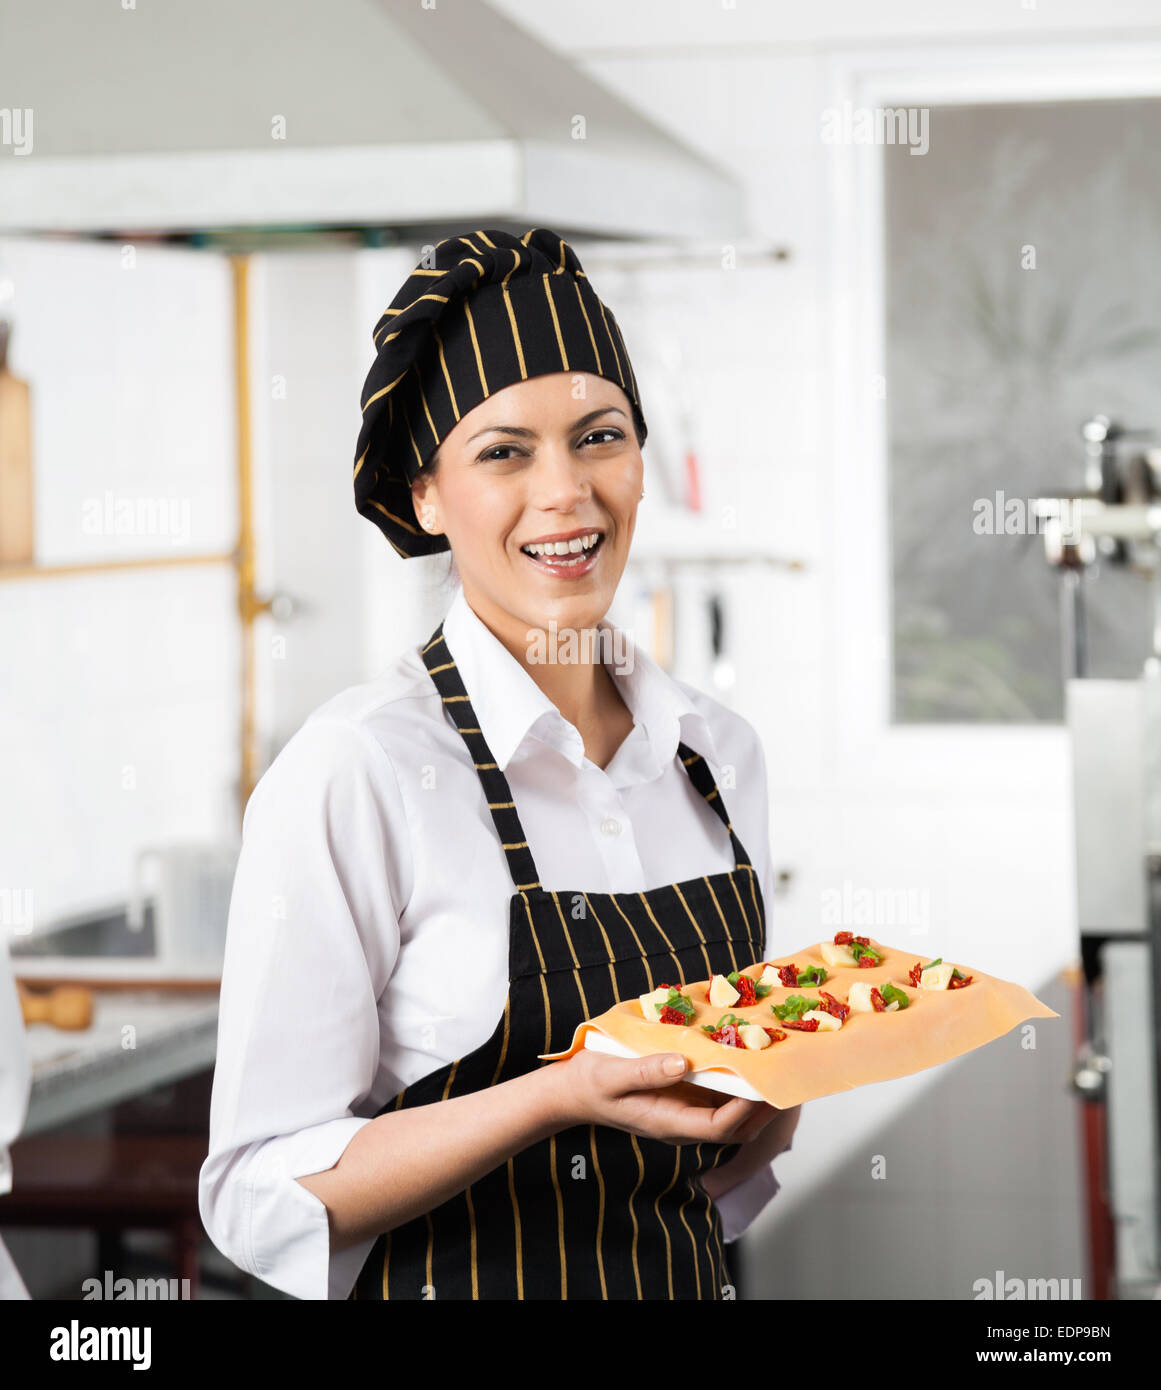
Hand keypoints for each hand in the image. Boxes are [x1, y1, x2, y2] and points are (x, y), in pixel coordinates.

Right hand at [545, 1049, 777, 1146]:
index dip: (743, 1110)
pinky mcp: (681, 1096)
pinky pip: (716, 1096)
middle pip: (734, 1127)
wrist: (573, 1091)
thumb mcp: (613, 1075)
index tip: (761, 1085)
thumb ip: (647, 1071)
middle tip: (783, 1078)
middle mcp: (682, 1122)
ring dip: (753, 1096)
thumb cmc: (591, 1083)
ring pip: (730, 1113)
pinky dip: (734, 1082)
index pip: (718, 1127)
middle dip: (761, 1109)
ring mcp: (683, 1111)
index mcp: (668, 1123)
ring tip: (773, 1067)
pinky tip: (743, 1057)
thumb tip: (682, 1064)